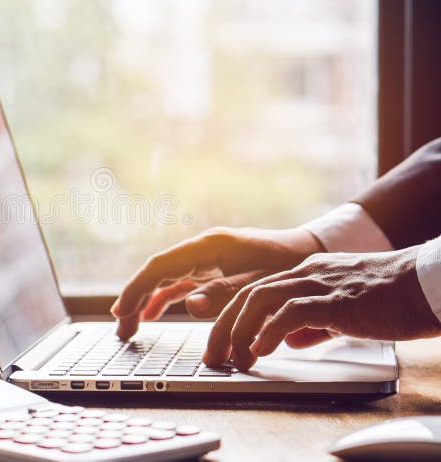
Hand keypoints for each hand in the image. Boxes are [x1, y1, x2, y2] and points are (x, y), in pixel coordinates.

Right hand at [111, 227, 323, 339]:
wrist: (310, 250)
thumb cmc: (286, 265)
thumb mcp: (256, 283)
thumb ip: (221, 294)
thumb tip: (189, 305)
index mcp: (208, 246)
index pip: (160, 266)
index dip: (137, 288)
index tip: (122, 310)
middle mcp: (201, 249)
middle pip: (157, 272)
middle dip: (135, 298)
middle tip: (120, 327)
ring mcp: (205, 259)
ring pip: (165, 279)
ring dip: (146, 301)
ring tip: (129, 327)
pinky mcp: (212, 269)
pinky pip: (179, 283)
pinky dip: (164, 299)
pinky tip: (151, 314)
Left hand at [203, 246, 440, 370]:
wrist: (429, 283)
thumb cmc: (393, 298)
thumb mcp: (344, 308)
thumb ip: (314, 323)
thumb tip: (290, 341)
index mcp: (306, 274)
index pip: (255, 292)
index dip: (233, 318)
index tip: (221, 343)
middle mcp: (306, 274)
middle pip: (248, 296)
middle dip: (224, 327)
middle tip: (214, 356)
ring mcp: (319, 284)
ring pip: (260, 300)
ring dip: (240, 332)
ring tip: (233, 359)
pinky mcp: (336, 300)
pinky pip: (291, 313)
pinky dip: (269, 332)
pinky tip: (261, 351)